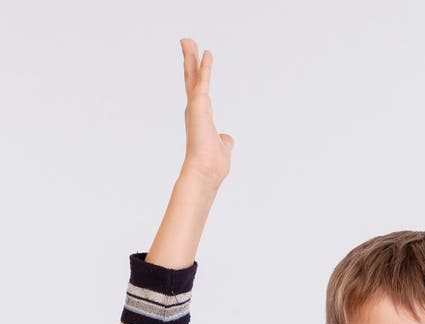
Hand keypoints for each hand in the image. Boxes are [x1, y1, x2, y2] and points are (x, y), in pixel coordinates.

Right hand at [179, 37, 234, 184]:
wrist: (206, 172)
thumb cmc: (213, 165)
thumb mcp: (223, 148)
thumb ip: (225, 141)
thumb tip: (228, 139)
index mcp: (201, 118)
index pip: (198, 92)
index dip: (198, 76)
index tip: (197, 62)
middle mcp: (195, 111)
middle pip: (191, 80)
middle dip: (189, 61)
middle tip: (186, 42)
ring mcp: (195, 108)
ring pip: (192, 77)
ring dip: (191, 57)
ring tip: (187, 39)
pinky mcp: (199, 106)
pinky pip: (203, 82)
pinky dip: (205, 67)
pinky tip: (207, 54)